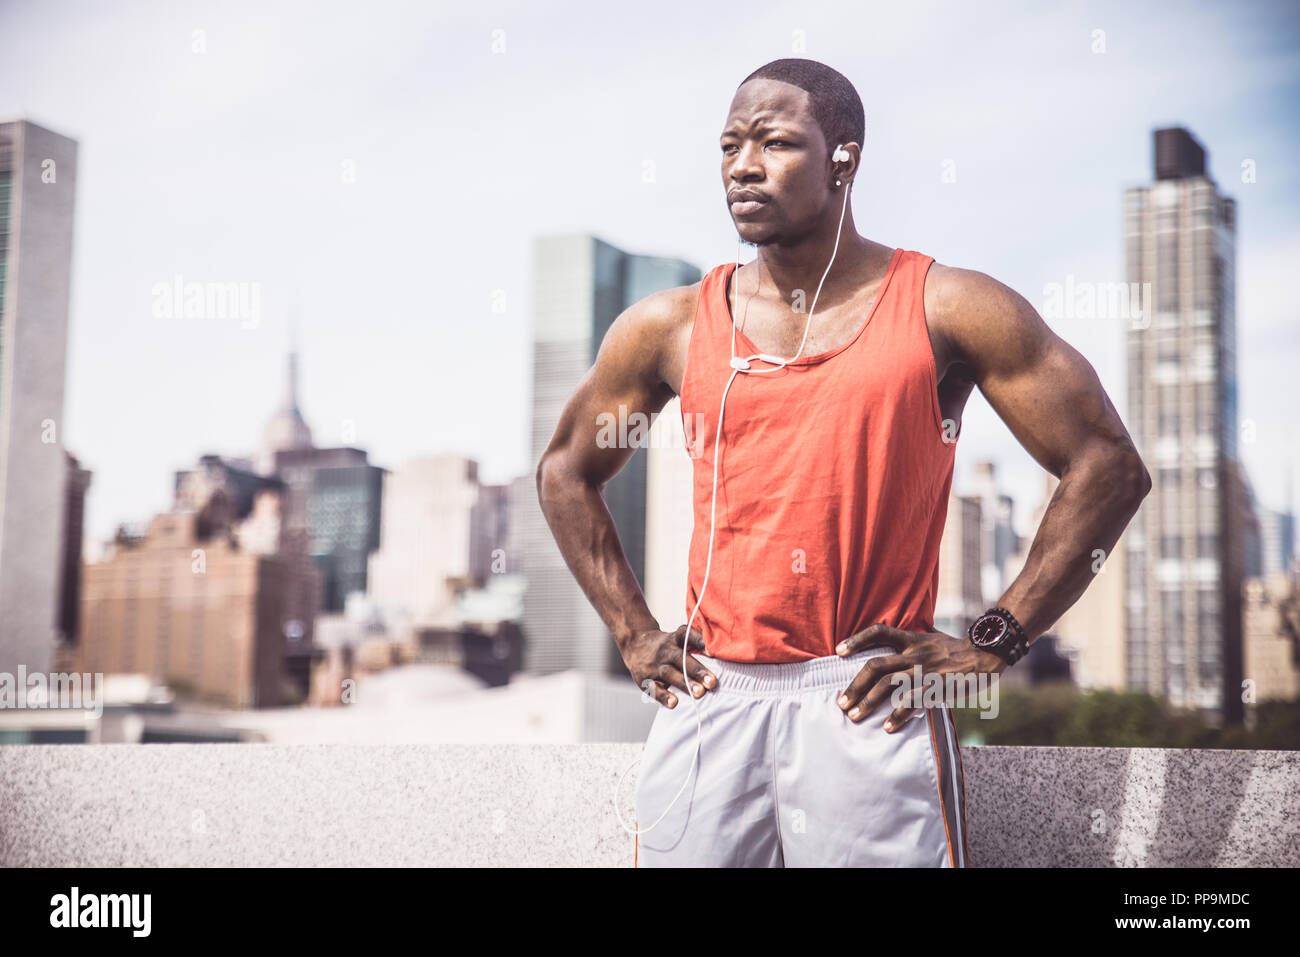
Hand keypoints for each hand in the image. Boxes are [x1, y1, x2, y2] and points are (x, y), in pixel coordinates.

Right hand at [621, 624, 717, 708]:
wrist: (635, 645)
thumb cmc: (667, 646)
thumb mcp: (678, 638)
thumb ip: (697, 645)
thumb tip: (726, 654)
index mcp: (674, 638)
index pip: (686, 635)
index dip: (699, 641)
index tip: (712, 652)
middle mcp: (665, 650)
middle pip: (681, 659)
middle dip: (697, 671)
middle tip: (713, 682)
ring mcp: (654, 665)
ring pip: (669, 673)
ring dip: (685, 684)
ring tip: (700, 693)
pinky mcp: (644, 679)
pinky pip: (654, 688)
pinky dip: (663, 696)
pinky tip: (674, 703)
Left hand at [834, 622, 1006, 731]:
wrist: (986, 653)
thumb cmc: (955, 649)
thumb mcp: (930, 638)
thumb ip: (909, 644)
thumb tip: (887, 653)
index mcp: (911, 638)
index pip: (879, 631)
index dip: (857, 639)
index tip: (838, 651)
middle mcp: (914, 652)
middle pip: (876, 665)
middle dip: (855, 685)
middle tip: (840, 702)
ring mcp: (924, 670)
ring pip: (888, 685)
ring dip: (868, 702)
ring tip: (854, 716)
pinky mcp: (936, 686)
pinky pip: (911, 702)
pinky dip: (897, 715)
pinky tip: (887, 727)